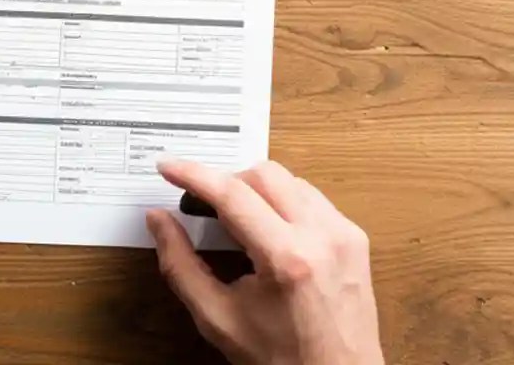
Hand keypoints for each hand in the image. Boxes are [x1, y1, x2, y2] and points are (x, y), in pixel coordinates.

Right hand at [147, 160, 382, 364]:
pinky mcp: (355, 238)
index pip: (232, 194)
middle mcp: (322, 236)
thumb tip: (158, 220)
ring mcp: (344, 234)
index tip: (167, 167)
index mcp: (287, 258)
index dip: (194, 174)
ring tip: (236, 221)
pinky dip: (283, 202)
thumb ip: (180, 266)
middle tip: (202, 205)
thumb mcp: (217, 318)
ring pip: (290, 180)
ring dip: (256, 190)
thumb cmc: (281, 359)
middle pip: (264, 175)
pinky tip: (269, 230)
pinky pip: (312, 198)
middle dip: (226, 181)